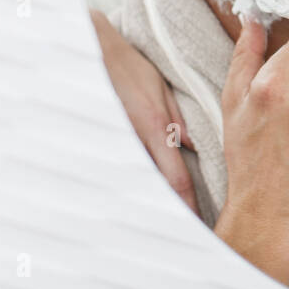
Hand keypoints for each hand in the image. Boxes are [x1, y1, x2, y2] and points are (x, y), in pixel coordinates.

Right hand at [90, 9, 199, 214]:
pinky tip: (133, 201)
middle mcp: (134, 142)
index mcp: (154, 129)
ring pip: (136, 185)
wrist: (90, 55)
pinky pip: (119, 170)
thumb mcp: (159, 88)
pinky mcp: (102, 143)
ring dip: (148, 205)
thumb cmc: (128, 69)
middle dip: (170, 213)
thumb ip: (175, 119)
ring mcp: (115, 144)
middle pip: (155, 190)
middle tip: (185, 232)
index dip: (188, 205)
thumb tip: (192, 145)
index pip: (176, 179)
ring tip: (162, 226)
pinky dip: (130, 186)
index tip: (198, 223)